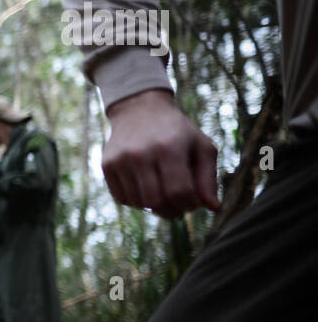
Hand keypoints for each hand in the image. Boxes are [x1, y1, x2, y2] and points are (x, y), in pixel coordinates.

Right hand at [103, 88, 219, 217]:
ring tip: (162, 193)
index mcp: (169, 147)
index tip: (193, 203)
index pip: (179, 192)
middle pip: (156, 202)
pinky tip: (145, 187)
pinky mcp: (107, 165)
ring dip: (154, 207)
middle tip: (178, 207)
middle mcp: (141, 153)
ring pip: (139, 203)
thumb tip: (214, 209)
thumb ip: (209, 179)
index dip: (189, 205)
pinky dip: (136, 201)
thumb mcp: (201, 147)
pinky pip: (122, 199)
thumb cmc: (177, 132)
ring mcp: (121, 160)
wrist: (139, 110)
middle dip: (171, 211)